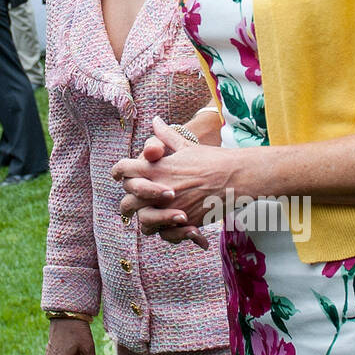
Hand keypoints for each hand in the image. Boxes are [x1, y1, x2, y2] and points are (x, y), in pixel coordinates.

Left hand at [129, 118, 212, 248]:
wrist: (236, 177)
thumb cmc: (212, 159)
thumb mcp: (186, 145)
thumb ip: (166, 136)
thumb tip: (155, 120)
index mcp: (156, 168)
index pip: (123, 169)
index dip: (118, 172)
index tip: (119, 175)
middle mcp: (158, 189)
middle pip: (127, 201)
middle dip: (130, 201)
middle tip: (135, 200)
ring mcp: (170, 209)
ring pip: (143, 222)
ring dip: (146, 218)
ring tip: (152, 214)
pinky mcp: (184, 223)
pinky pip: (164, 234)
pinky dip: (165, 231)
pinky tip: (170, 225)